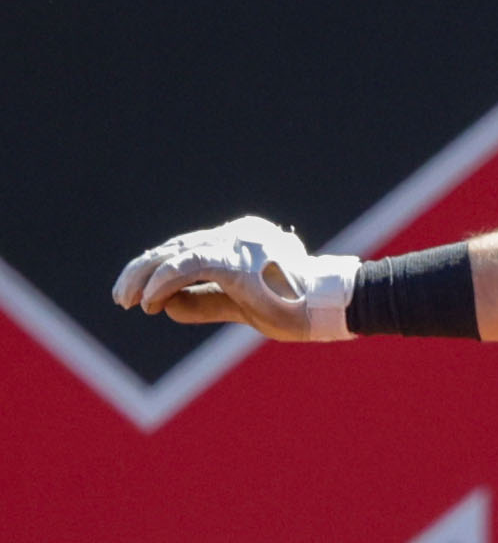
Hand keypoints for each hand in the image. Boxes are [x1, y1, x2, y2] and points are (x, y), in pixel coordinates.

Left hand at [112, 216, 358, 342]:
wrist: (330, 308)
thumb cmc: (297, 308)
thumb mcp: (244, 306)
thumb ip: (207, 302)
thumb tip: (165, 306)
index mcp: (242, 239)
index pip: (189, 249)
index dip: (158, 270)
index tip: (142, 295)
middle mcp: (235, 234)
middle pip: (175, 247)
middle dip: (142, 272)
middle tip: (122, 298)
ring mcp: (236, 244)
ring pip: (174, 253)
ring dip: (144, 278)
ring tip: (127, 301)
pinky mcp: (234, 260)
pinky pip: (187, 267)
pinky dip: (163, 282)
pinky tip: (149, 300)